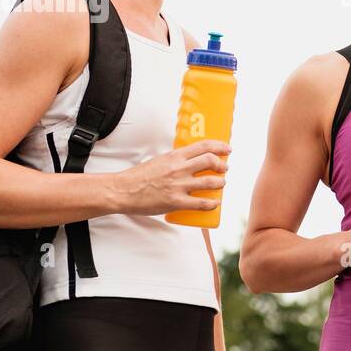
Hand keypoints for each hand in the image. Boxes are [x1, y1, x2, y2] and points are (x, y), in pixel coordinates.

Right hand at [112, 139, 230, 215]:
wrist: (122, 191)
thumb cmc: (139, 176)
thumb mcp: (160, 160)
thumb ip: (175, 160)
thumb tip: (191, 162)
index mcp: (175, 156)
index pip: (204, 146)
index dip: (220, 146)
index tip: (227, 149)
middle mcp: (179, 168)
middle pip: (211, 162)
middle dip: (222, 166)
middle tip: (224, 169)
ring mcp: (178, 185)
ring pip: (210, 182)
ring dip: (220, 183)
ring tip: (221, 184)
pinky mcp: (176, 202)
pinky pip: (201, 203)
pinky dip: (212, 204)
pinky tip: (215, 203)